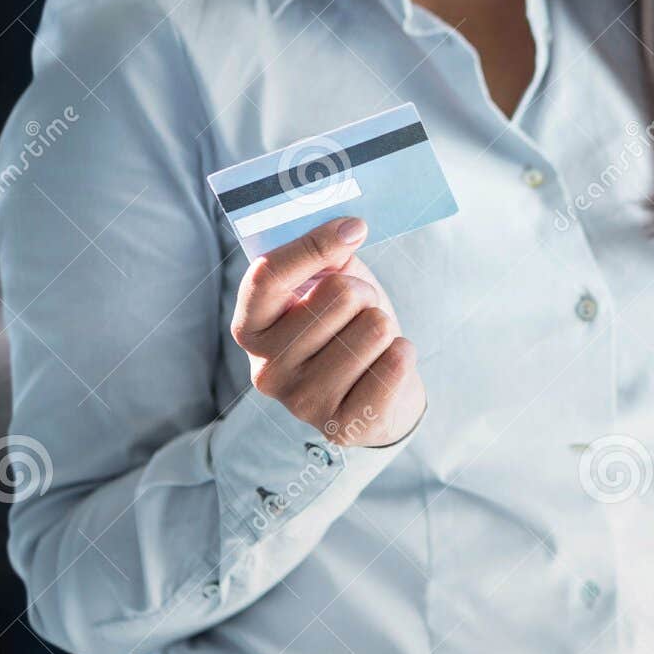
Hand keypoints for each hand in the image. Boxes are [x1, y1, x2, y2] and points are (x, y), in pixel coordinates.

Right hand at [230, 217, 424, 446]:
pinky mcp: (341, 427)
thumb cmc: (349, 330)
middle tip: (362, 313)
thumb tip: (348, 229)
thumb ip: (327, 256)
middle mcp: (265, 368)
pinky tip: (388, 365)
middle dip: (365, 294)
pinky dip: (402, 355)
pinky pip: (393, 366)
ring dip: (385, 328)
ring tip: (371, 345)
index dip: (314, 245)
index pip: (268, 275)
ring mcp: (301, 402)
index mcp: (251, 326)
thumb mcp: (330, 285)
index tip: (355, 227)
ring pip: (373, 328)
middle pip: (339, 295)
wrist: (379, 394)